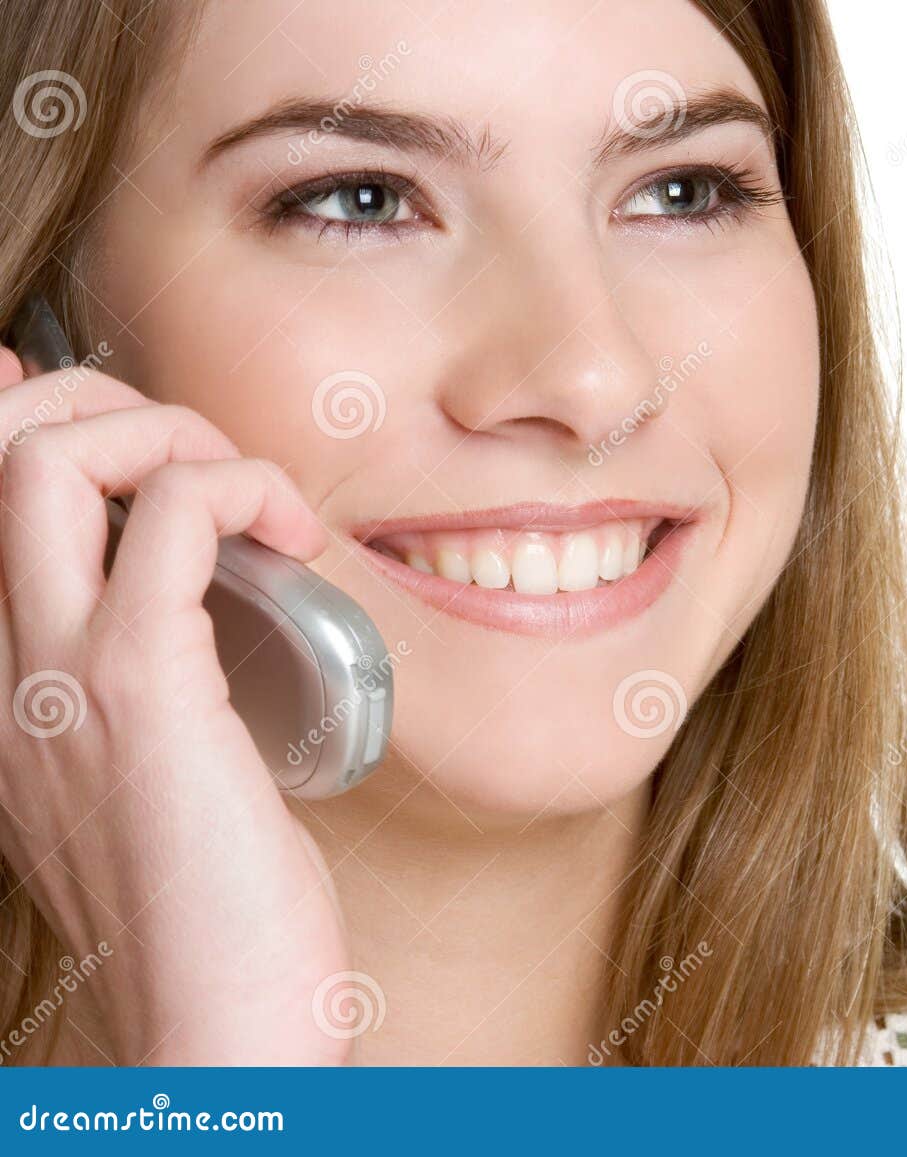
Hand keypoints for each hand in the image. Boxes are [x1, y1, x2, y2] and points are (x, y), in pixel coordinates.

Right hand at [0, 346, 352, 1063]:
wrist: (215, 1031)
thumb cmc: (213, 915)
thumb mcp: (160, 785)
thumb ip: (160, 693)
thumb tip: (197, 602)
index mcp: (4, 691)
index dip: (27, 423)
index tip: (135, 433)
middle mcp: (1, 672)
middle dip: (108, 410)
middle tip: (209, 465)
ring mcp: (57, 678)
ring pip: (53, 460)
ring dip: (173, 437)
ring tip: (251, 499)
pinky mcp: (143, 690)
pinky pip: (176, 521)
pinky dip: (241, 490)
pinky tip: (294, 540)